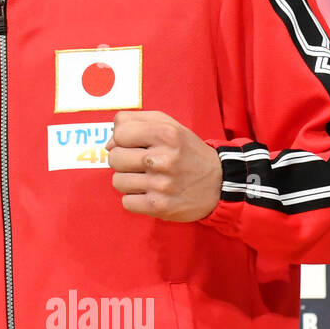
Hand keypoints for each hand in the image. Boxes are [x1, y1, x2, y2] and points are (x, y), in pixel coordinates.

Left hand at [106, 110, 221, 221]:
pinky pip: (126, 202)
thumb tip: (109, 143)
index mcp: (166, 134)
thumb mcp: (169, 125)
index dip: (123, 139)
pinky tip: (150, 193)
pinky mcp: (159, 206)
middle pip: (114, 158)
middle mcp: (163, 159)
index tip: (134, 144)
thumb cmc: (187, 151)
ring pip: (117, 181)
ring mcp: (161, 184)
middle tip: (141, 163)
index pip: (120, 132)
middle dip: (124, 161)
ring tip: (148, 178)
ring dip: (129, 180)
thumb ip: (134, 121)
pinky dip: (135, 199)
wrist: (220, 183)